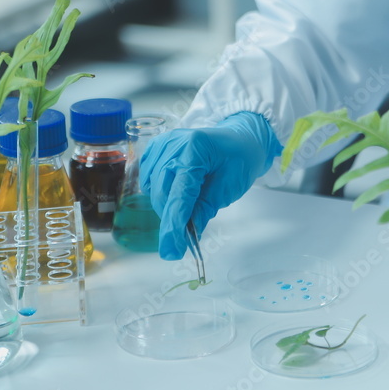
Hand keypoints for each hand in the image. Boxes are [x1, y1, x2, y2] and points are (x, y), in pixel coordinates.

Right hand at [140, 111, 281, 259]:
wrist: (239, 139)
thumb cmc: (239, 159)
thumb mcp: (229, 187)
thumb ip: (205, 208)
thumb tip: (187, 233)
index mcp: (195, 149)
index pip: (180, 194)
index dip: (174, 225)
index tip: (172, 250)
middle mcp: (173, 143)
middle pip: (162, 193)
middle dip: (172, 218)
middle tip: (185, 234)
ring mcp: (161, 144)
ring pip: (153, 189)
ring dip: (167, 205)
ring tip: (190, 201)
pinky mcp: (155, 149)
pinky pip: (148, 179)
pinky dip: (159, 192)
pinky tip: (176, 191)